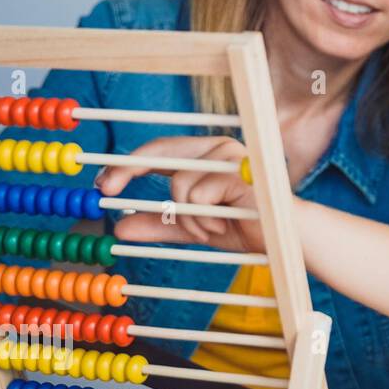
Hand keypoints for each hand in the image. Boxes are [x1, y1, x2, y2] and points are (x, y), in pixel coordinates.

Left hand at [96, 136, 262, 253]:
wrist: (286, 241)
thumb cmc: (247, 228)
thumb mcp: (194, 229)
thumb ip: (161, 225)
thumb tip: (119, 229)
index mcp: (208, 156)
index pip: (159, 150)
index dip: (127, 164)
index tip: (102, 183)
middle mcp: (218, 148)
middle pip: (160, 150)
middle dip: (126, 169)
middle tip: (105, 190)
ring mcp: (230, 157)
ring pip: (179, 183)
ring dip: (186, 218)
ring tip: (208, 232)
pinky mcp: (237, 172)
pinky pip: (198, 197)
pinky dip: (202, 222)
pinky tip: (221, 229)